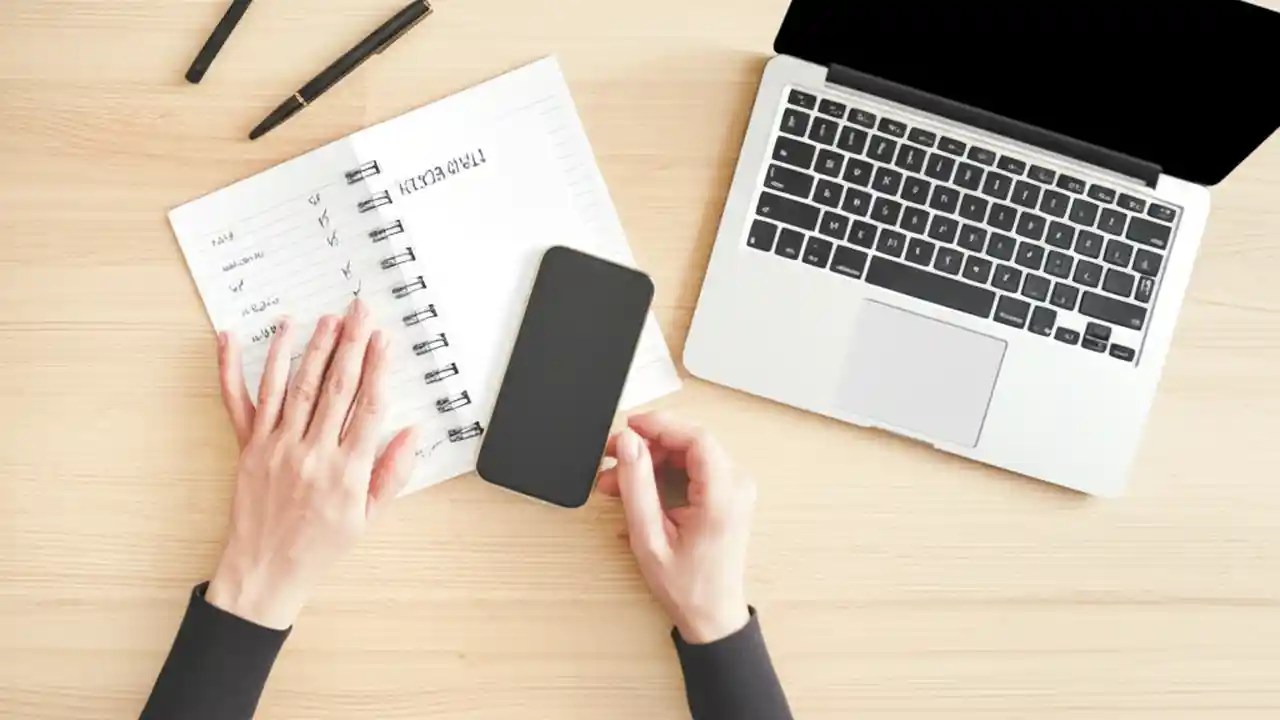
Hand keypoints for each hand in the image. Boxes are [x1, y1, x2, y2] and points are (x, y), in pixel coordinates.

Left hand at [206, 300, 417, 628]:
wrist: (266, 572)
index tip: (384, 339)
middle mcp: (311, 453)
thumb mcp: (369, 517)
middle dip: (349, 343)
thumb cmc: (321, 547)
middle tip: (358, 311)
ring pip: (295, 386)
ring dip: (309, 347)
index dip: (377, 368)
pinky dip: (234, 368)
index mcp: (346, 471)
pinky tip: (235, 337)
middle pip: (334, 387)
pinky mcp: (248, 447)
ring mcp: (276, 447)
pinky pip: (241, 401)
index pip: (367, 407)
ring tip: (322, 319)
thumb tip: (413, 432)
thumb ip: (392, 472)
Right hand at [597, 413, 755, 643]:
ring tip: (616, 478)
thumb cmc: (686, 585)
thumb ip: (637, 486)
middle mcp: (737, 486)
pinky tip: (637, 485)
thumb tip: (628, 443)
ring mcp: (736, 488)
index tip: (628, 428)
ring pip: (690, 452)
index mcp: (723, 497)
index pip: (696, 438)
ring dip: (653, 458)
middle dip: (648, 444)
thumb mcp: (650, 538)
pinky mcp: (728, 493)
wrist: (713, 613)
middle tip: (612, 455)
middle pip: (691, 442)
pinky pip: (695, 466)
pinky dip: (665, 470)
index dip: (660, 425)